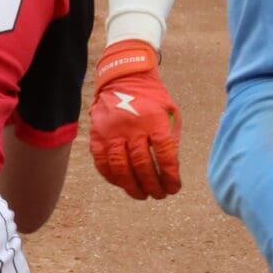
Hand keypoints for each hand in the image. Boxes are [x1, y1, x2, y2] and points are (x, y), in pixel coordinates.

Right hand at [89, 39, 181, 199]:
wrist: (124, 77)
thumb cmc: (151, 97)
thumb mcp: (170, 110)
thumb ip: (171, 137)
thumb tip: (170, 169)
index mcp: (154, 119)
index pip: (164, 154)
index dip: (170, 175)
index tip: (174, 187)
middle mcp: (132, 126)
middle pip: (142, 165)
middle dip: (153, 185)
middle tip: (160, 195)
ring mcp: (112, 131)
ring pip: (121, 168)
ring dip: (132, 187)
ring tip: (142, 195)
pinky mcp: (97, 135)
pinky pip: (102, 163)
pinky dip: (112, 178)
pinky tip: (123, 184)